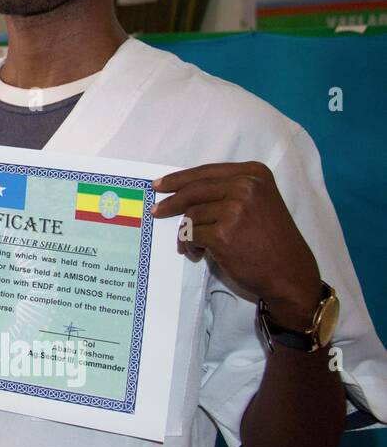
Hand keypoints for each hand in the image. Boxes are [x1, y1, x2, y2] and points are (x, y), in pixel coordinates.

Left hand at [154, 162, 321, 328]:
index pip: (206, 172)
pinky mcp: (223, 234)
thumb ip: (228, 191)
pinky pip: (191, 235)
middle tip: (157, 211)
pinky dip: (190, 245)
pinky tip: (200, 254)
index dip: (179, 179)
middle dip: (171, 202)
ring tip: (196, 246)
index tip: (159, 185)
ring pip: (191, 215)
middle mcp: (246, 186)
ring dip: (187, 232)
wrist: (290, 274)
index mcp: (254, 174)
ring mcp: (234, 209)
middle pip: (194, 191)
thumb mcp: (258, 202)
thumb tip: (182, 192)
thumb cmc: (271, 240)